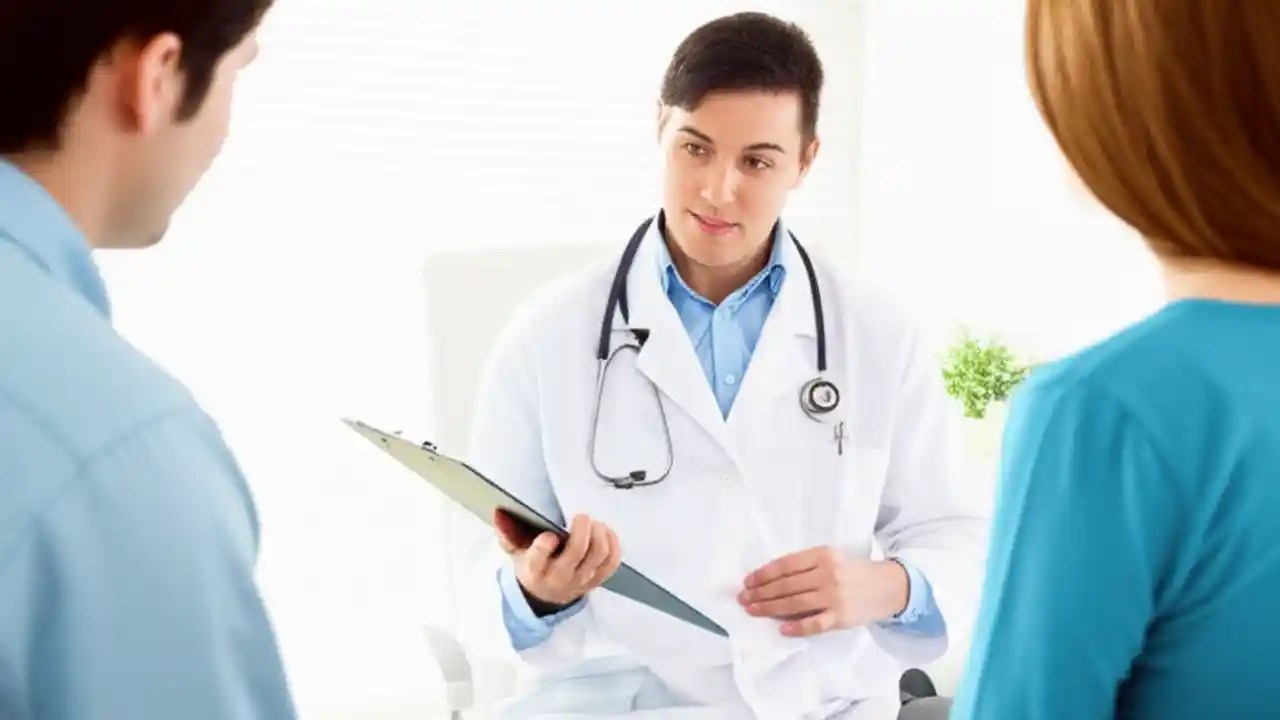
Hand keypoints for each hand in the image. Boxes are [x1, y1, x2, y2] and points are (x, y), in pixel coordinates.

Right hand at [494, 509, 621, 608]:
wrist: (545, 597)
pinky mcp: (596, 580)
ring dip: (599, 534)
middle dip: (581, 529)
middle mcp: (559, 577)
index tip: (549, 534)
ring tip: (593, 524)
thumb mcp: (515, 552)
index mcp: (535, 570)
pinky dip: (613, 543)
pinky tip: (605, 532)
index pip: (538, 559)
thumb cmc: (532, 567)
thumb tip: (500, 513)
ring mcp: (581, 580)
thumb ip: (507, 533)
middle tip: (580, 517)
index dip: (544, 545)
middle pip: (576, 552)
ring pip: (599, 555)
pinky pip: (612, 562)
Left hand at [738, 547, 908, 636]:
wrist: (886, 586)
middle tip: (743, 599)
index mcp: (823, 555)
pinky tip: (782, 629)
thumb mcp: (831, 557)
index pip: (786, 565)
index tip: (748, 581)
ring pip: (795, 603)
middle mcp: (827, 574)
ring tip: (752, 610)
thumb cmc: (851, 571)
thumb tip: (770, 579)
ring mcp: (835, 597)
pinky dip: (798, 627)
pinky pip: (815, 624)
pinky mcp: (841, 617)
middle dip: (761, 593)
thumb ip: (805, 565)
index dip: (764, 574)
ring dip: (770, 608)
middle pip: (786, 585)